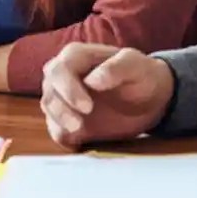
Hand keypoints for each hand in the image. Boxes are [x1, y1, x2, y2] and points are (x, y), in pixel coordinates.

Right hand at [40, 44, 175, 148]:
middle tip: (78, 125)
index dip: (68, 89)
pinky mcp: (66, 119)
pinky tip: (78, 142)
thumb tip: (93, 80)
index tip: (87, 107)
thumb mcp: (136, 67)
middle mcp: (63, 74)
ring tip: (79, 130)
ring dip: (60, 122)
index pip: (60, 70)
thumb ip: (116, 68)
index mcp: (77, 56)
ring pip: (48, 109)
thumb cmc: (141, 76)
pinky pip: (55, 128)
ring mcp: (62, 97)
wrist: (147, 99)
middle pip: (49, 90)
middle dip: (60, 109)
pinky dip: (62, 136)